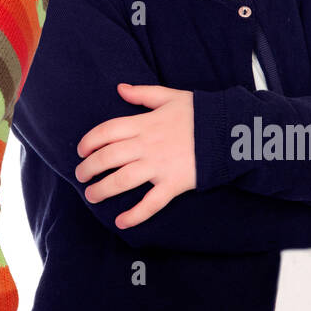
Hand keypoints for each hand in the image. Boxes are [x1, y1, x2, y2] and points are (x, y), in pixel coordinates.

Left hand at [76, 83, 195, 228]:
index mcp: (144, 123)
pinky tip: (121, 222)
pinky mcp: (174, 184)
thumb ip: (143, 94)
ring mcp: (159, 166)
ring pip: (122, 180)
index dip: (89, 142)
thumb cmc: (200, 113)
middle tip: (80, 176)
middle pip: (108, 157)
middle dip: (89, 168)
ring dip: (103, 190)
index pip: (106, 132)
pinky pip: (151, 203)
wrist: (230, 131)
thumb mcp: (170, 96)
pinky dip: (135, 215)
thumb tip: (120, 88)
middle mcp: (147, 145)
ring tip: (91, 196)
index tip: (80, 151)